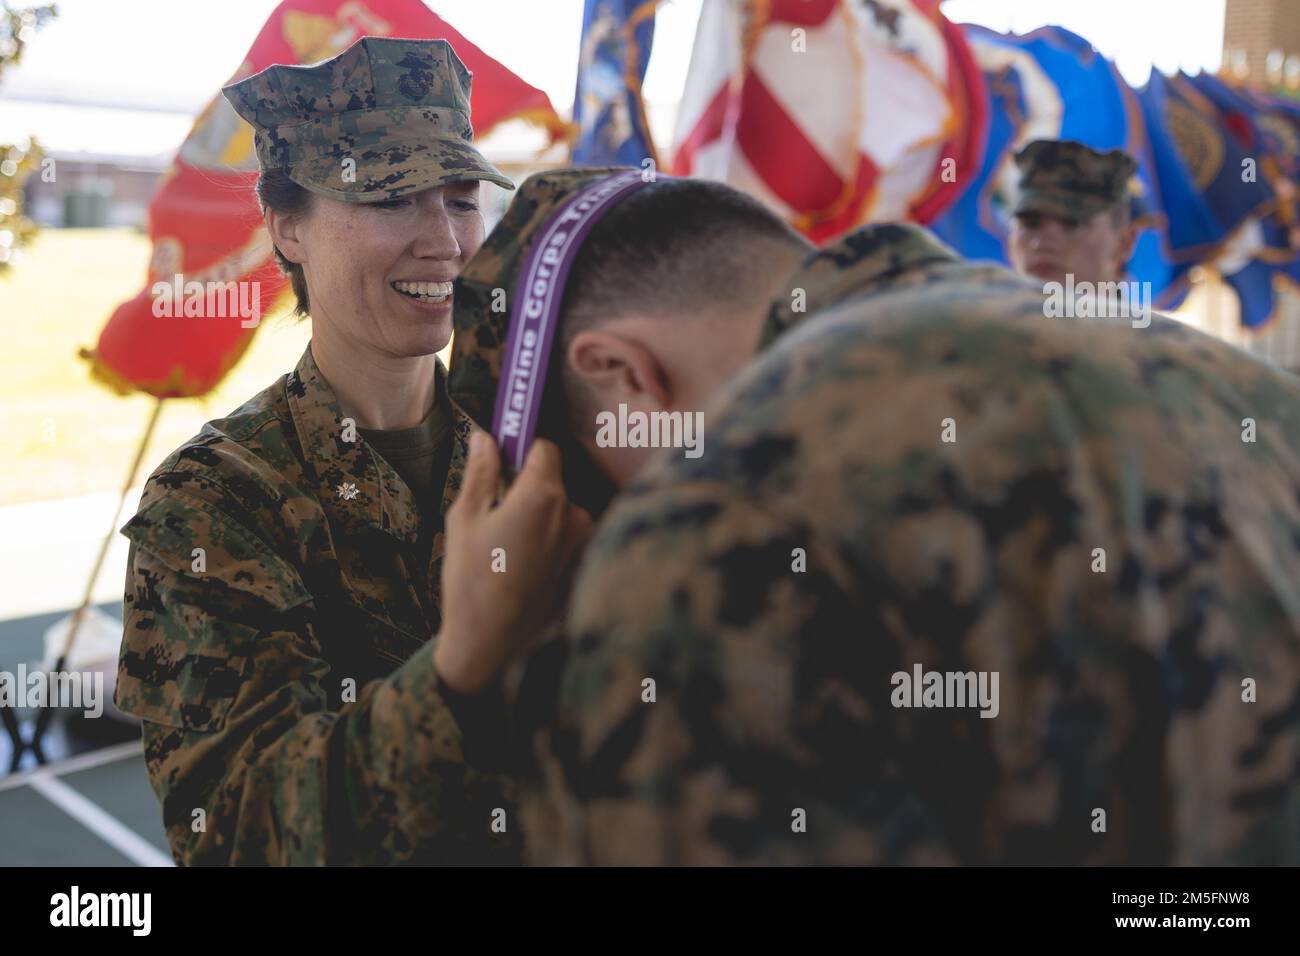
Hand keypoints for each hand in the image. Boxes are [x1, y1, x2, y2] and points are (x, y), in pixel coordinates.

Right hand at [434, 430, 592, 694]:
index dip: (522, 448)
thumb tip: (486, 437)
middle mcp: (573, 515)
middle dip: (529, 489)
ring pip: (562, 513)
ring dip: (542, 520)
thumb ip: (481, 473)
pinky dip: (552, 546)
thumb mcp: (464, 520)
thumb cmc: (471, 581)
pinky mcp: (586, 567)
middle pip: (554, 482)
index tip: (506, 455)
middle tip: (498, 515)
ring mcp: (584, 544)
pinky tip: (525, 570)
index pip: (543, 448)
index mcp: (542, 496)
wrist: (491, 645)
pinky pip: (570, 541)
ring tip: (509, 551)